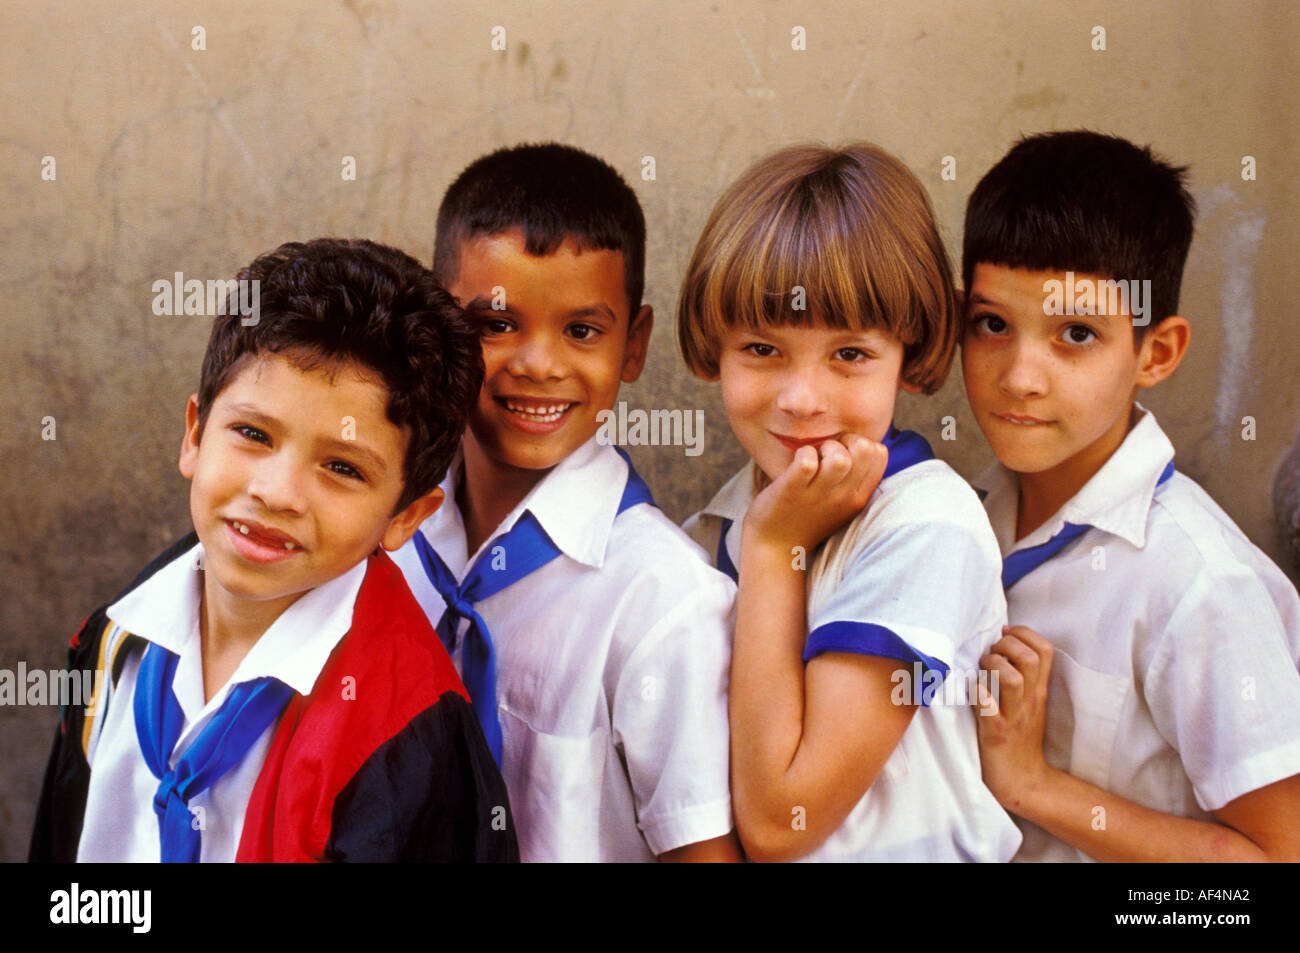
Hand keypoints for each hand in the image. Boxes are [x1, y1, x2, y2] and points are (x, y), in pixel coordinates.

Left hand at [744, 434, 886, 553]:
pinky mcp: (793, 491)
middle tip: (826, 453)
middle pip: (866, 449)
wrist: (775, 548)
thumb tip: (857, 444)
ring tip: (813, 459)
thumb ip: (852, 479)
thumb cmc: (806, 518)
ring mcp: (819, 495)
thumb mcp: (840, 503)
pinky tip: (796, 464)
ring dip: (824, 447)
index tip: (843, 451)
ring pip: (840, 457)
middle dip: (845, 440)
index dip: (861, 442)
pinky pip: (807, 461)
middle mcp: (844, 497)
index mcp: (858, 497)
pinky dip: (802, 454)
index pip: (880, 453)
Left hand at [976, 625, 1054, 808]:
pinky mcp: (996, 733)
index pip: (1045, 650)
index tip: (1005, 633)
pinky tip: (973, 691)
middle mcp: (1029, 700)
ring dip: (993, 666)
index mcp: (1038, 691)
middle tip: (991, 652)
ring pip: (1012, 678)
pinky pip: (987, 707)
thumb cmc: (1019, 738)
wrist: (1022, 780)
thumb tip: (1002, 645)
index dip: (1024, 633)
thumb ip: (1022, 677)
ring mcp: (1014, 716)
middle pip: (1030, 658)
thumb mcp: (1028, 703)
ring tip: (982, 670)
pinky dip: (977, 693)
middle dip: (1006, 645)